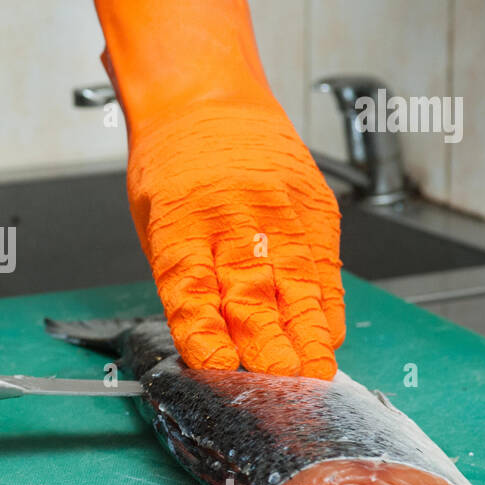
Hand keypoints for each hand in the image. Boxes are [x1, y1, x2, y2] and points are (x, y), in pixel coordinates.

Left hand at [94, 0, 344, 376]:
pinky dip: (328, 303)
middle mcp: (231, 215)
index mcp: (180, 222)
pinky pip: (323, 264)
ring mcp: (277, 207)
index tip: (221, 373)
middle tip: (281, 392)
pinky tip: (331, 335)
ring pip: (295, 283)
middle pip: (251, 294)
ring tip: (315, 376)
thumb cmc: (173, 161)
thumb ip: (183, 280)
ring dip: (306, 336)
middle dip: (268, 349)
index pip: (193, 293)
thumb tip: (208, 341)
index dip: (209, 337)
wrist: (205, 92)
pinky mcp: (312, 204)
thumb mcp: (153, 222)